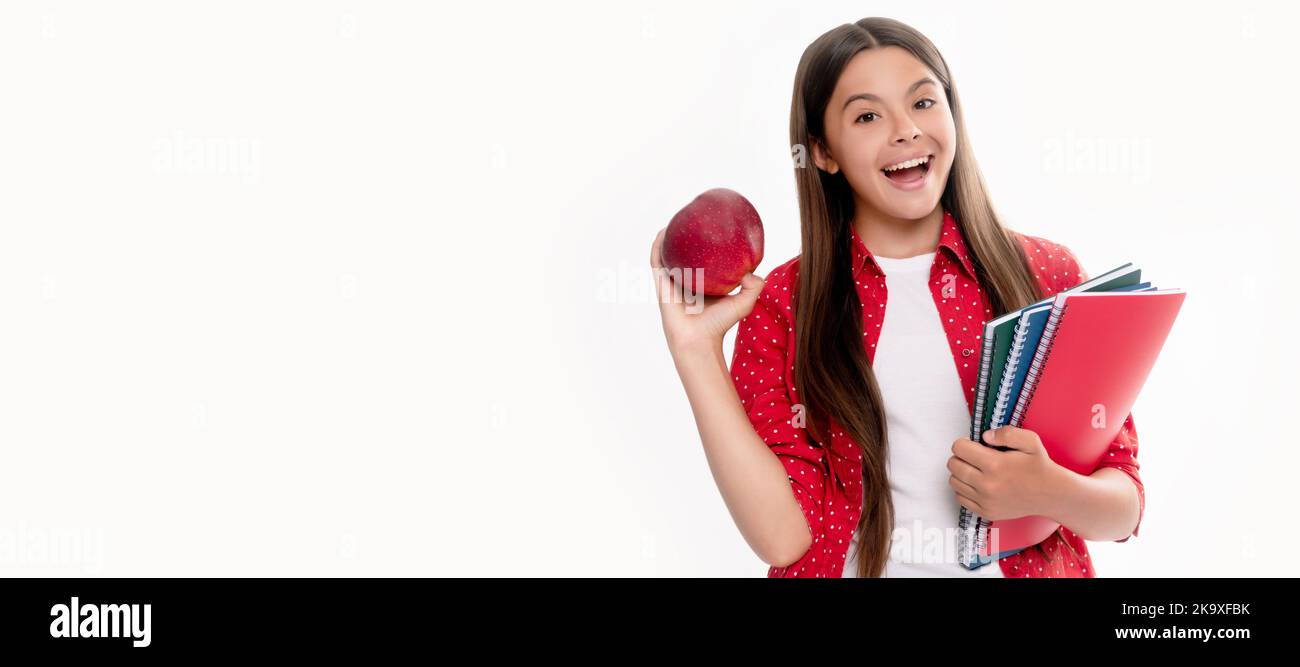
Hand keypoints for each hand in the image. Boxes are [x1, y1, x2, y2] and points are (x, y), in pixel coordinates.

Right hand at [650, 227, 763, 355]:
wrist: (699, 340)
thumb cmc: (720, 325)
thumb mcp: (744, 302)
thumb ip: (754, 285)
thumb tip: (752, 270)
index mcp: (703, 283)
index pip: (704, 261)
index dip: (706, 246)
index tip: (713, 229)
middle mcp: (687, 281)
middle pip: (685, 255)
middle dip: (687, 238)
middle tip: (693, 220)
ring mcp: (673, 281)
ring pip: (669, 255)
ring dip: (669, 238)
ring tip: (675, 221)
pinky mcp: (662, 284)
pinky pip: (658, 261)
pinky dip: (658, 246)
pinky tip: (663, 232)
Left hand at [947, 426, 1065, 521]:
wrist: (1052, 494)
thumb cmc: (1040, 467)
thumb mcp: (1030, 440)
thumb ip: (1006, 433)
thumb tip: (985, 436)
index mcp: (995, 465)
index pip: (959, 448)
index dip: (964, 443)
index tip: (974, 445)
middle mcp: (987, 485)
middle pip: (953, 465)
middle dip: (960, 456)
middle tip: (974, 456)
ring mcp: (985, 501)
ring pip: (954, 481)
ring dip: (961, 472)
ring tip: (976, 469)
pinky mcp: (986, 512)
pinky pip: (960, 497)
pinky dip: (964, 489)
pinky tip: (977, 483)